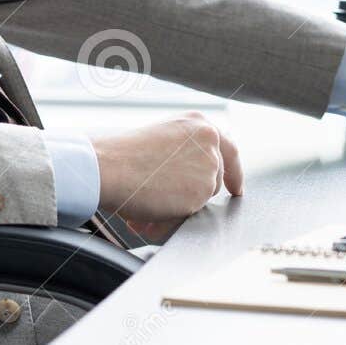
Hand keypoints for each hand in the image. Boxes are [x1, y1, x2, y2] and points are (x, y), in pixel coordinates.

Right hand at [93, 111, 243, 227]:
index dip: (234, 172)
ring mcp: (209, 166)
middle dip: (191, 195)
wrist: (110, 166)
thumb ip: (187, 152)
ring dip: (177, 208)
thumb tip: (196, 180)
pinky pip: (190, 215)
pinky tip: (148, 216)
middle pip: (213, 179)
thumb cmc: (125, 155)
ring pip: (201, 198)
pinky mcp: (202, 191)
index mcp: (199, 124)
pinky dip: (170, 221)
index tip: (235, 188)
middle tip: (160, 201)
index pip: (229, 149)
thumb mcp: (163, 139)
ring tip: (147, 207)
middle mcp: (210, 142)